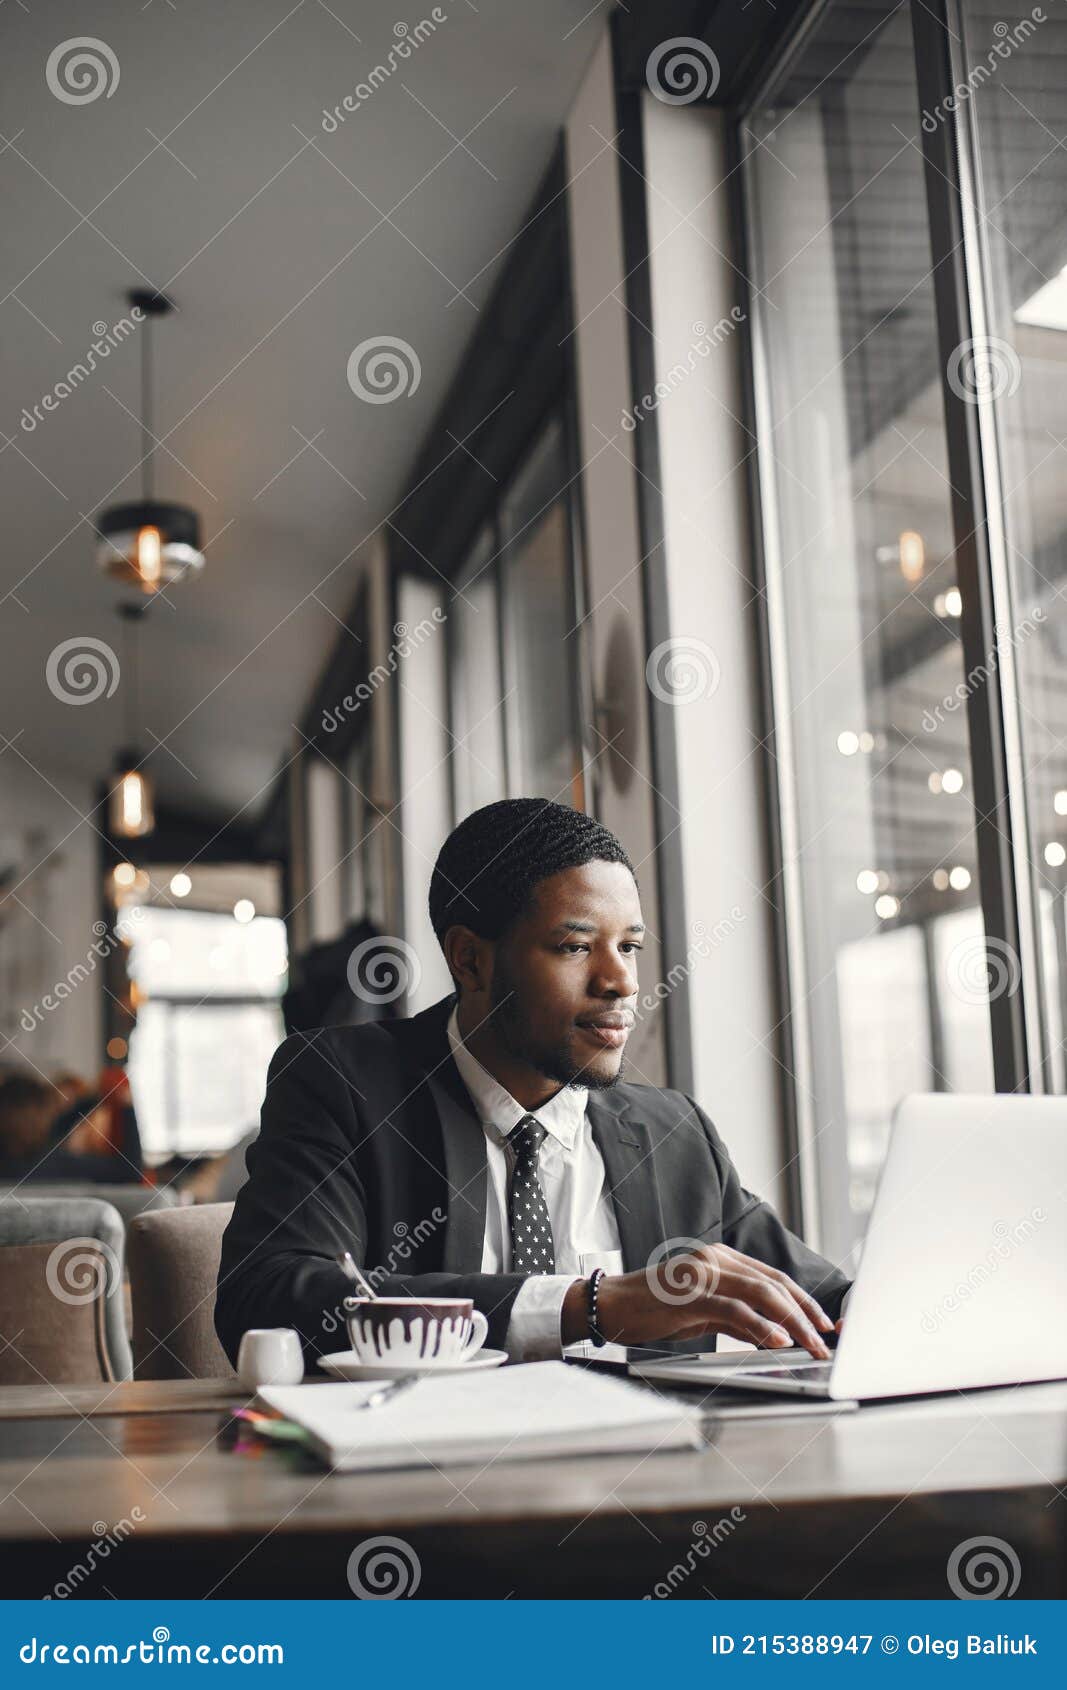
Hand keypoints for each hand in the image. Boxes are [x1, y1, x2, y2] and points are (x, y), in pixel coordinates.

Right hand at [562, 1244, 833, 1357]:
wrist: (612, 1305)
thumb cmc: (655, 1308)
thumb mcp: (703, 1312)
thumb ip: (738, 1319)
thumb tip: (773, 1335)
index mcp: (721, 1257)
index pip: (773, 1277)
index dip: (804, 1301)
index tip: (824, 1324)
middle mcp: (715, 1258)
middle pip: (774, 1284)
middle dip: (806, 1315)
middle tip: (826, 1341)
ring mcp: (703, 1273)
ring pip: (761, 1293)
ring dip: (793, 1322)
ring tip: (813, 1346)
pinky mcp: (690, 1294)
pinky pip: (734, 1309)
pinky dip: (761, 1325)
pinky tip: (779, 1341)